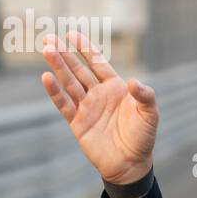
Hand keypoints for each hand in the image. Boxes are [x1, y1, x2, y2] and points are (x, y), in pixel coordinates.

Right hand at [40, 31, 157, 184]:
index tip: (71, 34)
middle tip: (49, 38)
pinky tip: (46, 77)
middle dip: (65, 54)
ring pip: (69, 83)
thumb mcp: (150, 114)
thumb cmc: (143, 137)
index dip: (85, 48)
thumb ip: (144, 96)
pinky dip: (55, 92)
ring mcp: (86, 107)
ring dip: (58, 67)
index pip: (97, 63)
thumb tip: (133, 81)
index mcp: (115, 88)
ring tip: (46, 50)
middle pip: (78, 70)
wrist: (131, 164)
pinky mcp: (77, 122)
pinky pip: (64, 104)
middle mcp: (98, 94)